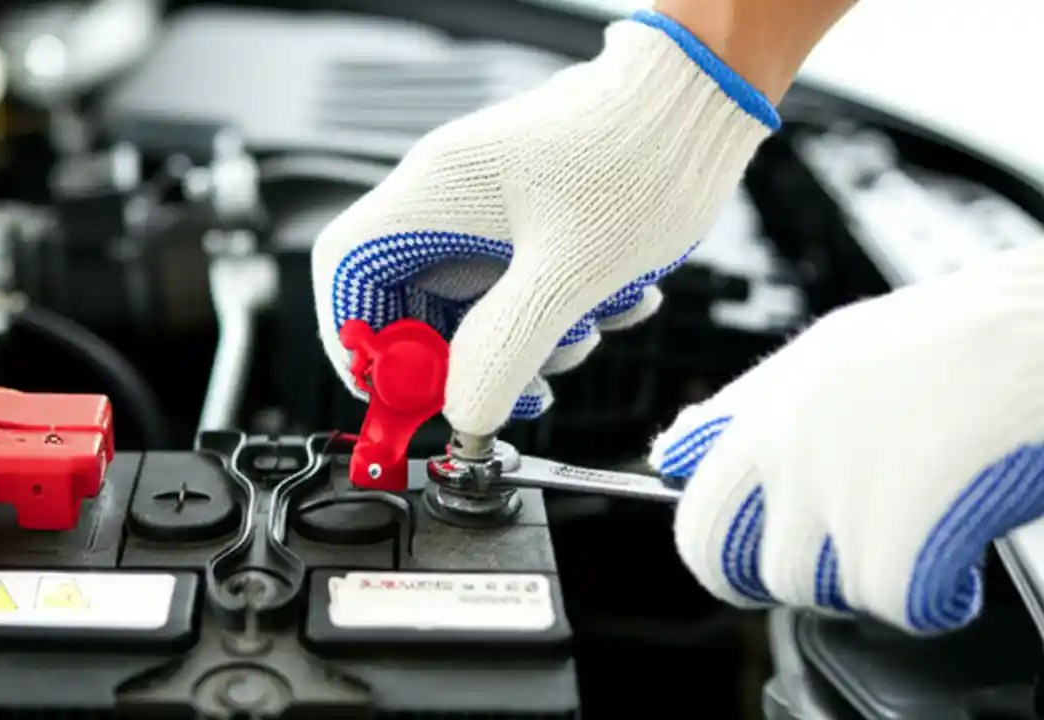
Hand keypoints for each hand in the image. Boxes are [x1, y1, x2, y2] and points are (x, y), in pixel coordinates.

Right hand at [312, 11, 778, 435]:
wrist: (708, 98)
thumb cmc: (639, 156)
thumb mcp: (569, 274)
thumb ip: (505, 351)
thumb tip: (464, 413)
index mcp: (433, 196)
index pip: (348, 271)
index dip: (357, 341)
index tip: (398, 392)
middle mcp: (452, 200)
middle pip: (413, 301)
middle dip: (460, 360)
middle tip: (508, 393)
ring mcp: (493, 209)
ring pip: (476, 305)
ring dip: (527, 343)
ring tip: (586, 331)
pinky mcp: (535, 219)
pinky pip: (523, 289)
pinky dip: (562, 314)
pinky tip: (615, 300)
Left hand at [650, 243, 1043, 632]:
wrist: (1041, 324)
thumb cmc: (955, 338)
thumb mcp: (827, 354)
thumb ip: (748, 408)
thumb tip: (673, 452)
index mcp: (766, 404)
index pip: (689, 494)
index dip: (715, 539)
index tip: (746, 550)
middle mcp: (784, 443)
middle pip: (717, 554)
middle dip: (763, 577)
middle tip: (826, 564)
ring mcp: (834, 484)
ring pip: (808, 585)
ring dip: (863, 582)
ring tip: (915, 537)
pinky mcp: (896, 523)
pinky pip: (887, 604)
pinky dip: (930, 599)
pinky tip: (955, 564)